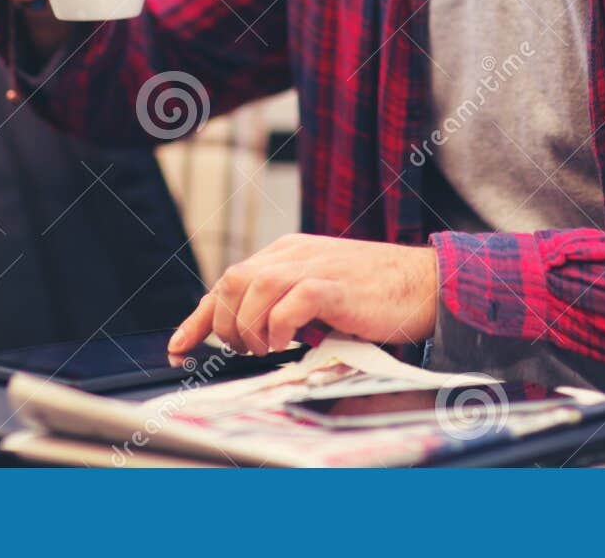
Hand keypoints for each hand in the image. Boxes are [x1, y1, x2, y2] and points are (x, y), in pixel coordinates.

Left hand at [168, 234, 438, 354]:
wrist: (425, 284)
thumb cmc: (376, 296)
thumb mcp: (320, 294)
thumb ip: (287, 304)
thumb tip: (252, 334)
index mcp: (287, 253)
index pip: (227, 281)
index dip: (198, 318)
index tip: (179, 347)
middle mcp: (293, 254)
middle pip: (230, 281)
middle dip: (224, 325)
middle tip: (244, 351)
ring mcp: (313, 266)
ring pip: (252, 288)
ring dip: (248, 328)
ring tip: (264, 348)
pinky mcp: (334, 285)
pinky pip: (289, 302)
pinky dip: (277, 326)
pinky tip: (285, 342)